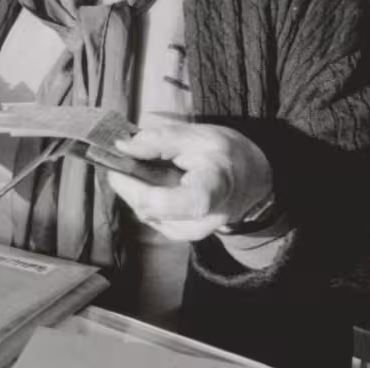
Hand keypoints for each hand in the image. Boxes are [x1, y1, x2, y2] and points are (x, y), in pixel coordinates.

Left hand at [107, 122, 273, 240]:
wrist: (249, 182)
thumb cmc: (225, 155)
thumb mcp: (199, 135)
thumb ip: (159, 139)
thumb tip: (122, 147)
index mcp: (212, 190)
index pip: (173, 202)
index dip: (135, 185)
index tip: (120, 161)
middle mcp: (203, 220)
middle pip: (148, 208)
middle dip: (127, 181)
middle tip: (123, 156)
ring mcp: (191, 231)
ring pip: (143, 211)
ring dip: (132, 188)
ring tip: (144, 165)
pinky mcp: (179, 233)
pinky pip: (147, 214)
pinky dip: (140, 195)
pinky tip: (150, 180)